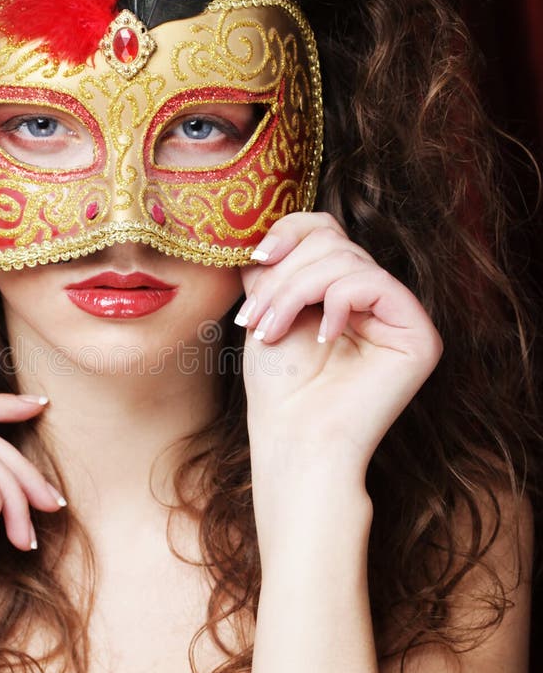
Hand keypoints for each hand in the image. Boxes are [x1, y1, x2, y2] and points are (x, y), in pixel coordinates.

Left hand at [237, 213, 442, 479]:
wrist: (294, 441)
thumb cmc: (278, 387)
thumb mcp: (267, 310)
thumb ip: (275, 267)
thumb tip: (270, 232)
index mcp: (342, 292)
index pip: (326, 231)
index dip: (290, 232)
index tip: (256, 260)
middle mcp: (375, 300)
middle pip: (333, 241)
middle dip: (284, 275)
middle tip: (254, 318)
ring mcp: (399, 317)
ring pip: (347, 260)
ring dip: (295, 292)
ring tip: (271, 330)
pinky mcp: (419, 336)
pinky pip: (375, 284)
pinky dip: (338, 301)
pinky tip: (322, 336)